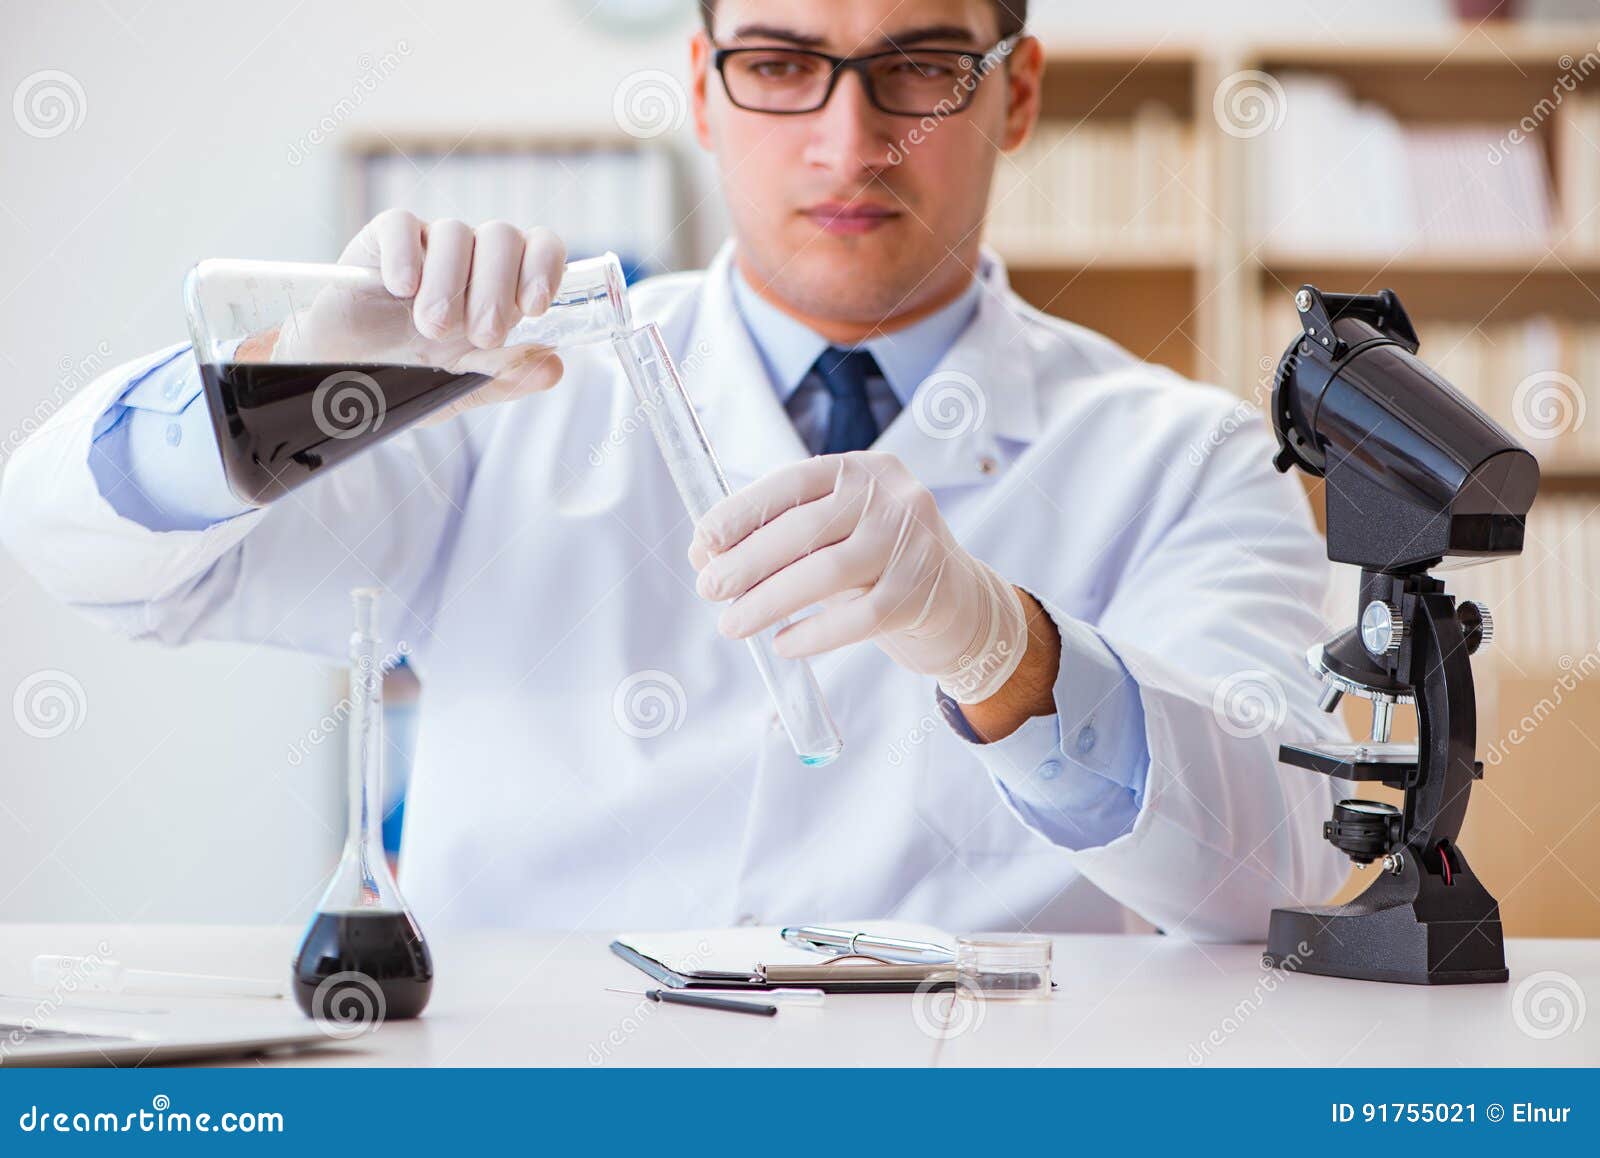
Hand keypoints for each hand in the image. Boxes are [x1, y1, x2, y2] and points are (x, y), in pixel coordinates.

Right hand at [264, 210, 566, 423]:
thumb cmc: (408, 377)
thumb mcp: (463, 388)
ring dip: (450, 283)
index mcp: (501, 288)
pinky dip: (406, 255)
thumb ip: (507, 378)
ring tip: (432, 328)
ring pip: (455, 232)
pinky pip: (402, 225)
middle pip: (502, 237)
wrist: (341, 379)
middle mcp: (469, 260)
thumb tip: (553, 366)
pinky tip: (402, 288)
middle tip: (482, 334)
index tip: (535, 306)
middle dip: (498, 289)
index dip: (544, 267)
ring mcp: (425, 246)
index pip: (539, 248)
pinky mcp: (381, 240)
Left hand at [688, 452, 1027, 703]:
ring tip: (732, 625)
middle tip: (708, 590)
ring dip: (769, 602)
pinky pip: (858, 619)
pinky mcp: (921, 593)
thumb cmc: (876, 561)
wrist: (956, 599)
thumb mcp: (832, 534)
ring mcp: (912, 543)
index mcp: (861, 470)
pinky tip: (784, 644)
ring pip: (826, 573)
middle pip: (804, 529)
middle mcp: (891, 497)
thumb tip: (702, 553)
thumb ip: (775, 536)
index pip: (792, 482)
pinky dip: (814, 634)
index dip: (742, 510)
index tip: (703, 539)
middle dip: (747, 562)